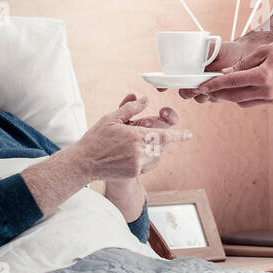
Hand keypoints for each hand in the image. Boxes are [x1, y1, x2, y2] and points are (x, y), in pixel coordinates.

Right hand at [75, 96, 190, 179]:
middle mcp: (140, 152)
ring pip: (156, 156)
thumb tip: (145, 99)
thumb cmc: (96, 138)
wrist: (84, 162)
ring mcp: (138, 164)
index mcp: (136, 136)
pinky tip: (129, 155)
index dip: (178, 135)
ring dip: (151, 149)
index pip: (164, 135)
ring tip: (132, 145)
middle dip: (159, 140)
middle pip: (161, 146)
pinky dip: (144, 159)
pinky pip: (148, 165)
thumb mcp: (111, 119)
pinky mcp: (134, 173)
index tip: (189, 134)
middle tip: (145, 135)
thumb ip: (131, 108)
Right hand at [153, 39, 255, 101]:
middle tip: (195, 87)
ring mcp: (205, 87)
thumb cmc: (224, 49)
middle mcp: (194, 79)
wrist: (243, 55)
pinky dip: (214, 96)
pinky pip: (212, 99)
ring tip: (208, 88)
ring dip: (200, 95)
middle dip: (187, 91)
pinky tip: (218, 89)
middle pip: (183, 91)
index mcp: (187, 69)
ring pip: (197, 97)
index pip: (171, 78)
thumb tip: (191, 62)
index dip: (163, 84)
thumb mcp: (210, 47)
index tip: (161, 88)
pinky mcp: (218, 93)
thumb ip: (200, 52)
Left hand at [194, 42, 272, 107]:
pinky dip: (242, 97)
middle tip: (205, 90)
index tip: (201, 87)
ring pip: (241, 102)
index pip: (232, 82)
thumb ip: (244, 63)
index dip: (214, 85)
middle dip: (217, 93)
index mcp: (263, 75)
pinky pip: (252, 103)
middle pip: (233, 96)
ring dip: (229, 97)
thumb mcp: (264, 51)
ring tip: (220, 90)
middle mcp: (266, 90)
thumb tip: (227, 73)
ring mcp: (271, 99)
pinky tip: (237, 90)